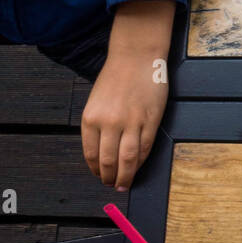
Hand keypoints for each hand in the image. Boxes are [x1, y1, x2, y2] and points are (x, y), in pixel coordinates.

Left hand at [81, 0, 174, 189]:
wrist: (136, 57)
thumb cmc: (116, 76)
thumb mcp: (96, 102)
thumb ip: (97, 126)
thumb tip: (103, 152)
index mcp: (91, 118)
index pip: (91, 154)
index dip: (96, 170)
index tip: (100, 176)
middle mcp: (108, 123)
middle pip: (109, 161)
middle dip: (110, 177)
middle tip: (113, 185)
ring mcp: (131, 123)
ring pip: (127, 160)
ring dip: (126, 176)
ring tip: (125, 183)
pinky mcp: (149, 121)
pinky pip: (145, 148)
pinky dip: (141, 161)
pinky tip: (138, 166)